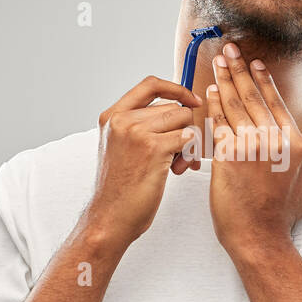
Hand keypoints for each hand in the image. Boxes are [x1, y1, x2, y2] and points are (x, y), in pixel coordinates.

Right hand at [83, 76, 201, 247]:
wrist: (110, 217)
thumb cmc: (121, 188)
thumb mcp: (121, 147)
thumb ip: (141, 125)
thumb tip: (180, 108)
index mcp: (112, 115)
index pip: (151, 84)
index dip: (176, 88)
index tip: (191, 100)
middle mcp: (122, 119)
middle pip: (174, 107)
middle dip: (184, 129)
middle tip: (180, 154)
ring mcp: (136, 132)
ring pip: (184, 120)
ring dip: (189, 143)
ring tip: (177, 164)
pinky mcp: (153, 148)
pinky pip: (189, 137)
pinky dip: (190, 154)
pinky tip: (178, 170)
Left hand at [206, 43, 301, 254]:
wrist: (258, 238)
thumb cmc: (283, 216)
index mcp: (296, 144)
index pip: (276, 103)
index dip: (263, 79)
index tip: (254, 63)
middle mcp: (275, 141)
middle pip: (253, 97)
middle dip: (238, 69)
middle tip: (229, 49)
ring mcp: (250, 147)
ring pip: (235, 106)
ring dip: (224, 80)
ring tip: (216, 62)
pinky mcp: (228, 156)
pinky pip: (218, 124)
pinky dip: (213, 105)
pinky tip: (209, 92)